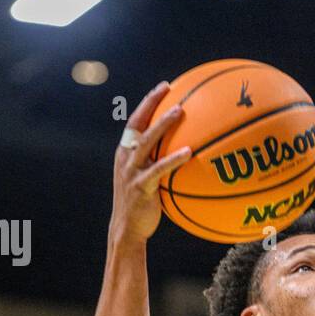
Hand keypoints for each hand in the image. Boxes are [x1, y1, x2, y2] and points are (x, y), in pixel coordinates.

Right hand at [111, 82, 192, 243]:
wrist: (127, 228)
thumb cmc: (142, 203)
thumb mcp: (147, 178)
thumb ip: (159, 162)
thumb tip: (187, 150)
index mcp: (125, 153)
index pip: (135, 121)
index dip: (148, 103)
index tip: (164, 87)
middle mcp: (125, 158)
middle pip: (137, 124)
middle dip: (152, 103)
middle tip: (169, 89)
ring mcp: (131, 171)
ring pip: (146, 141)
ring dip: (162, 124)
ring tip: (179, 111)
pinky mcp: (141, 187)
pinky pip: (159, 169)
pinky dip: (173, 159)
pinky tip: (189, 152)